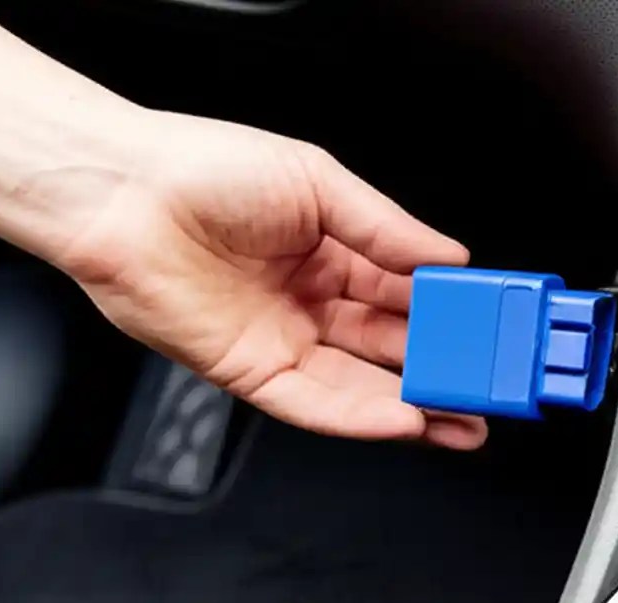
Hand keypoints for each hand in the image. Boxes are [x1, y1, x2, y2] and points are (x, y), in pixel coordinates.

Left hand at [49, 110, 487, 448]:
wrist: (124, 194)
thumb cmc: (202, 168)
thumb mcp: (317, 181)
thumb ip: (386, 228)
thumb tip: (449, 256)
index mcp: (332, 251)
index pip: (407, 293)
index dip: (451, 314)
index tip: (492, 327)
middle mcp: (310, 301)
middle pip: (391, 347)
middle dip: (444, 371)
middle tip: (492, 386)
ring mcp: (282, 339)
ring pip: (361, 386)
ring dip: (415, 407)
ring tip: (466, 419)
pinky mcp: (249, 371)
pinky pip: (313, 403)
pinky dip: (360, 416)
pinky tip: (404, 419)